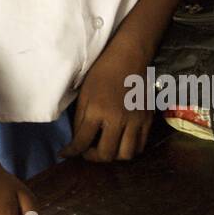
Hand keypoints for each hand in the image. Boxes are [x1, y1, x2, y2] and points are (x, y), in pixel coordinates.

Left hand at [58, 36, 154, 161]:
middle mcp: (117, 119)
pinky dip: (129, 150)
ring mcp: (135, 121)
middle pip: (106, 154)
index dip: (71, 152)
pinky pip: (140, 146)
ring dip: (113, 156)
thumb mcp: (84, 93)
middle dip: (92, 157)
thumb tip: (77, 138)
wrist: (129, 57)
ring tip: (105, 148)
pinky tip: (121, 143)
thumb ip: (81, 117)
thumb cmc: (102, 71)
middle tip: (87, 151)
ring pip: (125, 155)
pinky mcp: (148, 120)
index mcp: (97, 110)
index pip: (82, 142)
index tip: (65, 153)